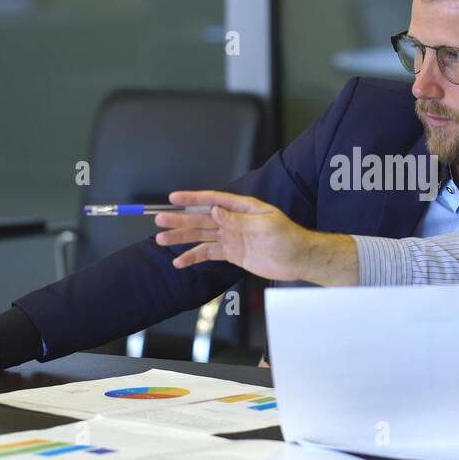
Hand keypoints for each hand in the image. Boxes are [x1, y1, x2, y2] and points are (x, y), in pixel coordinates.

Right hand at [154, 190, 357, 284]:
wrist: (299, 260)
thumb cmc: (288, 237)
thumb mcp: (265, 225)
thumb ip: (238, 220)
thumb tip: (215, 211)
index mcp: (242, 208)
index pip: (212, 200)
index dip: (192, 199)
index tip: (173, 198)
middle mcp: (234, 220)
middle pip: (201, 218)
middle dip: (180, 219)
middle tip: (159, 221)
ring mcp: (232, 237)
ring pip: (201, 236)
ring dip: (182, 238)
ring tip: (162, 240)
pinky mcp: (232, 253)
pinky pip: (208, 253)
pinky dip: (194, 257)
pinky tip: (180, 262)